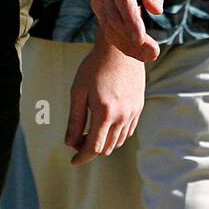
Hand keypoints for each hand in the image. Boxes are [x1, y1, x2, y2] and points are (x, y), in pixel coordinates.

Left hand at [65, 40, 146, 164]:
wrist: (120, 48)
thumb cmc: (94, 67)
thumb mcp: (78, 92)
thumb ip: (74, 120)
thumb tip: (70, 143)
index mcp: (104, 113)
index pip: (94, 148)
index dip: (82, 157)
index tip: (73, 160)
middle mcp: (122, 116)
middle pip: (106, 148)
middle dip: (90, 150)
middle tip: (78, 141)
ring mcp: (133, 112)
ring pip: (118, 141)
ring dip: (104, 143)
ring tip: (90, 132)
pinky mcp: (139, 107)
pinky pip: (128, 131)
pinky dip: (116, 134)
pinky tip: (106, 124)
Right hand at [89, 0, 168, 61]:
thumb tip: (155, 10)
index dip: (131, 20)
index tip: (141, 38)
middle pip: (114, 16)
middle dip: (132, 38)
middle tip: (154, 53)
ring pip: (108, 25)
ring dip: (127, 44)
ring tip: (150, 55)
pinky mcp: (98, 7)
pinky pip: (107, 27)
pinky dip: (122, 41)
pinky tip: (138, 52)